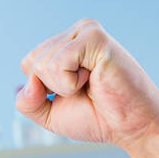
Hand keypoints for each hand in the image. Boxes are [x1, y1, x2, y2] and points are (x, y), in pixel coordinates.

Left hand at [16, 19, 158, 157]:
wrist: (130, 126)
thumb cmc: (97, 117)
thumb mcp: (50, 114)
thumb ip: (27, 102)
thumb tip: (27, 83)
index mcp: (65, 44)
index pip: (28, 63)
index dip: (42, 90)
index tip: (73, 94)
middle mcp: (74, 33)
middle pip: (32, 63)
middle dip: (52, 89)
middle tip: (85, 91)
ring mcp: (85, 31)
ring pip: (43, 64)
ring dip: (64, 88)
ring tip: (92, 85)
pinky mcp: (95, 37)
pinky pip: (58, 64)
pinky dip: (69, 84)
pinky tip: (94, 79)